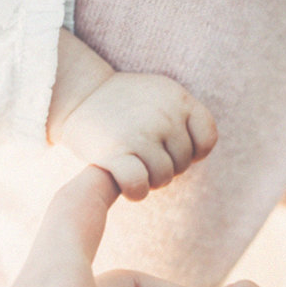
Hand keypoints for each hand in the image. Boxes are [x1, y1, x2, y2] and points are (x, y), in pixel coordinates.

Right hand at [50, 49, 216, 198]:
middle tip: (146, 160)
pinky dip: (136, 192)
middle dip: (167, 167)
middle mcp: (165, 116)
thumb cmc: (123, 101)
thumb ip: (184, 117)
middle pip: (183, 162)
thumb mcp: (161, 94)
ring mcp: (140, 134)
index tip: (173, 151)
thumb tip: (199, 155)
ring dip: (151, 181)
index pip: (207, 140)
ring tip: (137, 169)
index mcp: (180, 99)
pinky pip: (138, 185)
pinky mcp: (115, 152)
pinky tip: (129, 187)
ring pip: (164, 177)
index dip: (194, 153)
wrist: (78, 94)